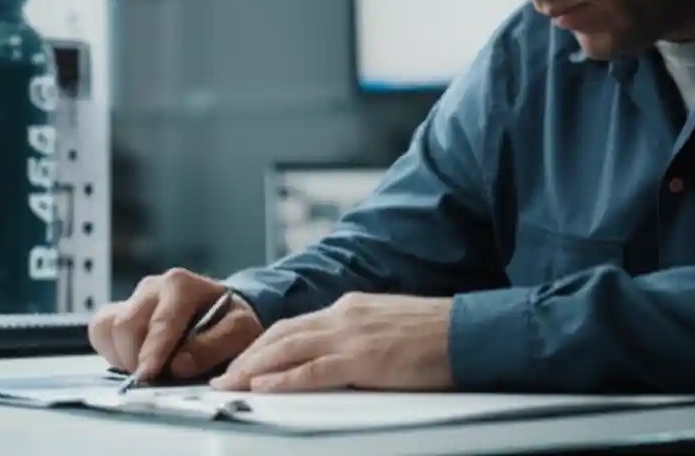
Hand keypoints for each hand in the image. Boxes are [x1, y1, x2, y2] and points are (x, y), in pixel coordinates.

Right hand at [88, 268, 263, 380]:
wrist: (222, 309)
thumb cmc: (230, 319)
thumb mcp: (240, 330)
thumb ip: (214, 345)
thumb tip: (180, 364)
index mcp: (181, 285)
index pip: (161, 322)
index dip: (152, 352)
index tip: (146, 376)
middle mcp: (153, 286)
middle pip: (127, 324)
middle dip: (135, 357)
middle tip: (154, 379)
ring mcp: (133, 297)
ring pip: (108, 327)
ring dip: (121, 356)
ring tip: (147, 368)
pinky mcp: (119, 309)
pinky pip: (99, 329)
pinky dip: (110, 350)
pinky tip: (133, 360)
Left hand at [210, 293, 453, 392]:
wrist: (471, 332)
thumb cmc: (436, 335)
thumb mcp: (385, 326)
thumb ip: (356, 335)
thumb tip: (333, 355)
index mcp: (348, 308)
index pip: (292, 325)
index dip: (262, 345)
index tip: (242, 362)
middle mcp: (343, 315)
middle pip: (281, 335)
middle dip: (248, 357)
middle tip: (223, 376)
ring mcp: (352, 335)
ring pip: (288, 349)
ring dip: (254, 368)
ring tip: (230, 384)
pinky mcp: (364, 359)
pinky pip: (314, 370)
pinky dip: (284, 379)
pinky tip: (264, 387)